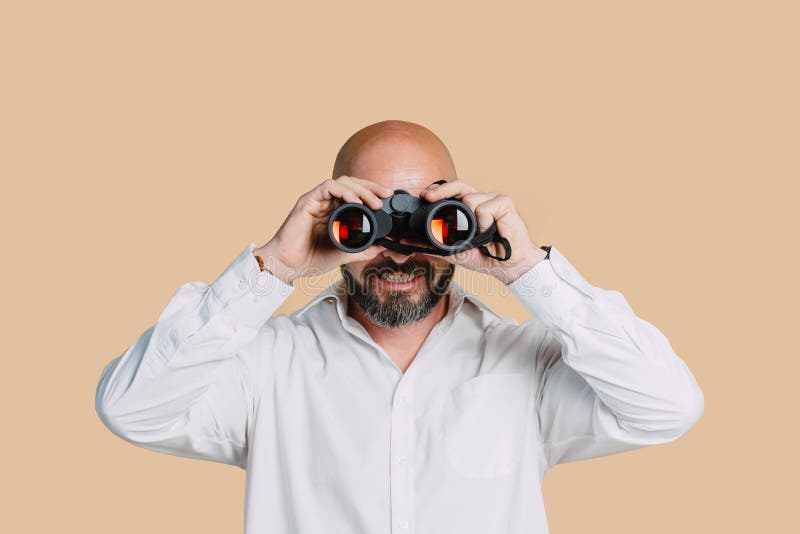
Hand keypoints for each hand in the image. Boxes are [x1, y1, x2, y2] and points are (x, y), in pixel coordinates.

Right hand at [254, 176, 392, 283]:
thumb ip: (362, 248)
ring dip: (361, 190)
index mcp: (334, 210)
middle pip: (352, 183)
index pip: (356, 192)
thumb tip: (382, 245)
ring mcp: (317, 200)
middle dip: (371, 187)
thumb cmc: (311, 258)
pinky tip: (355, 203)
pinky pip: (328, 187)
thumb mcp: (344, 253)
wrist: (289, 265)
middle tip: (386, 195)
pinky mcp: (307, 201)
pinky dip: (344, 192)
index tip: (388, 198)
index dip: (373, 192)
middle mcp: (326, 202)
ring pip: (342, 182)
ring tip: (375, 203)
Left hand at [420, 179, 547, 284]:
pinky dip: (483, 222)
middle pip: (458, 185)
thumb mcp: (454, 251)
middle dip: (441, 189)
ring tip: (479, 234)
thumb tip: (407, 242)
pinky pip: (485, 208)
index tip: (424, 197)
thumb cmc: (485, 256)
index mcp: (470, 208)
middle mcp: (481, 200)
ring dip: (469, 219)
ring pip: (470, 199)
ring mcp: (494, 200)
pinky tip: (490, 232)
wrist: (508, 267)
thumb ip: (432, 245)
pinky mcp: (505, 204)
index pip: (452, 191)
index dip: (438, 190)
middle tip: (428, 197)